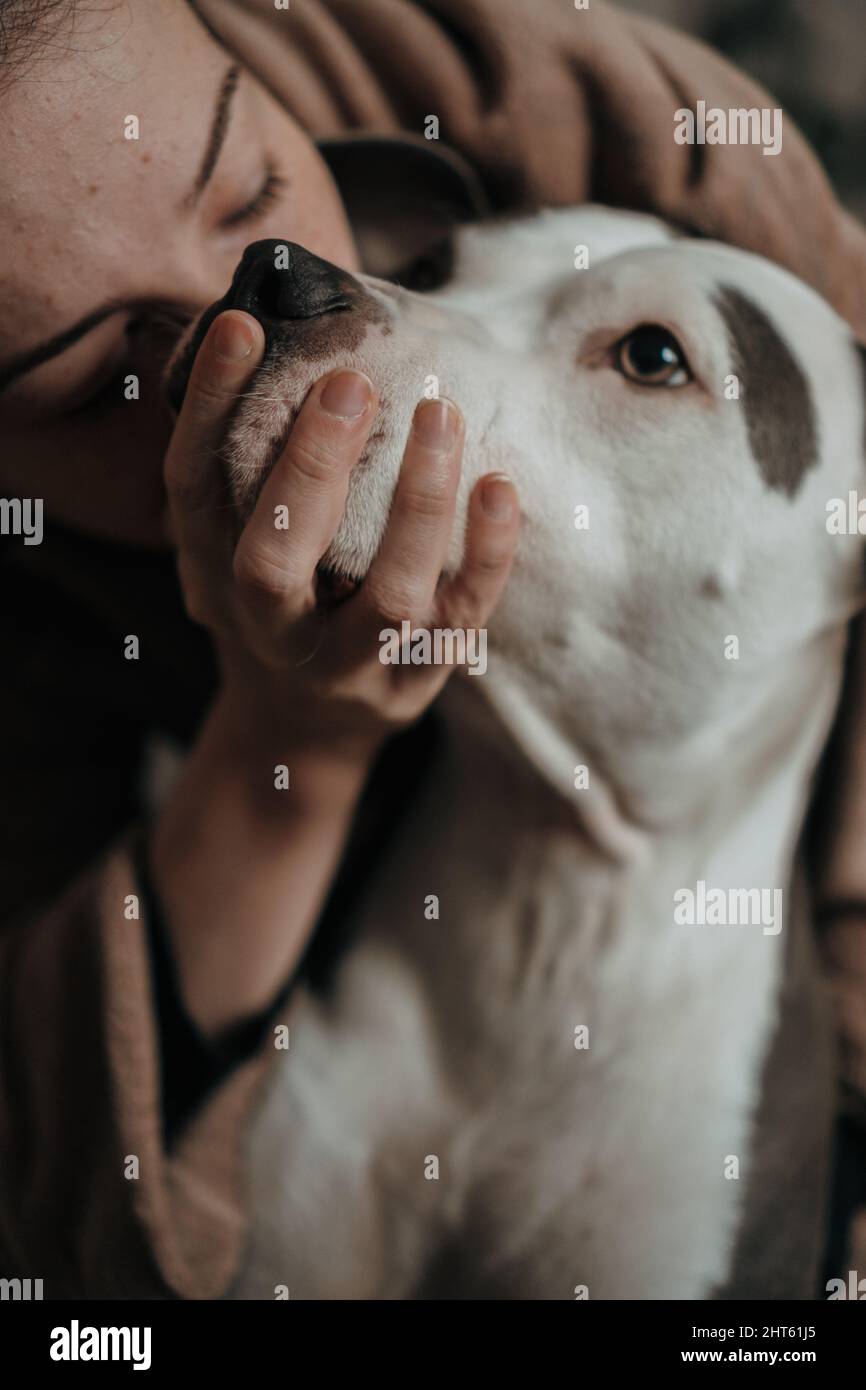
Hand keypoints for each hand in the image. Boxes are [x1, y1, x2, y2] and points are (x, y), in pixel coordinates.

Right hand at [164, 309, 519, 763]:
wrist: (301, 727)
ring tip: (441, 414)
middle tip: (349, 384)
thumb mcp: (235, 541)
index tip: (241, 326)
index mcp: (213, 575)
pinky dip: (488, 553)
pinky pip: (462, 617)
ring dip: (418, 504)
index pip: (192, 487)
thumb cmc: (278, 603)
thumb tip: (271, 330)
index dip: (210, 407)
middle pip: (273, 562)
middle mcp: (272, 628)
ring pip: (388, 597)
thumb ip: (247, 464)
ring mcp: (349, 665)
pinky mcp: (418, 680)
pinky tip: (500, 487)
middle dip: (309, 471)